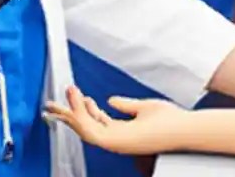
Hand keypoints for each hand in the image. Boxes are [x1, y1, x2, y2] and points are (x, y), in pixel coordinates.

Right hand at [43, 86, 183, 154]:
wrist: (183, 128)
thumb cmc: (170, 121)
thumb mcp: (144, 107)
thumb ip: (126, 105)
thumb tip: (110, 100)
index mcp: (122, 131)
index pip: (95, 122)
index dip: (83, 108)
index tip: (76, 93)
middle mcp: (115, 139)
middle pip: (84, 127)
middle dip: (67, 115)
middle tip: (51, 104)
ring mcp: (114, 142)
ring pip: (84, 128)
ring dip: (72, 111)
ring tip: (66, 92)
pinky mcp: (114, 142)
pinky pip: (90, 128)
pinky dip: (81, 114)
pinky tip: (78, 98)